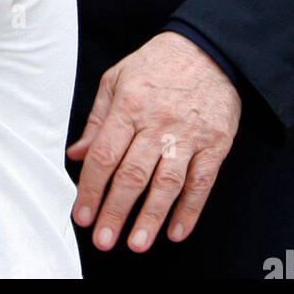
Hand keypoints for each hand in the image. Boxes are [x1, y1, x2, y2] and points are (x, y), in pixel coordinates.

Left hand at [66, 32, 240, 253]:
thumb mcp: (117, 79)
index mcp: (129, 105)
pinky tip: (175, 231)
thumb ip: (97, 119)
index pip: (105, 154)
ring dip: (151, 217)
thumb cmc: (157, 64)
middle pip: (133, 174)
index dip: (91, 188)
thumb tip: (78, 154)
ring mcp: (188, 134)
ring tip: (136, 243)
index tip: (82, 214)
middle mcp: (158, 122)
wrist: (208, 49)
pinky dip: (190, 209)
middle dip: (115, 211)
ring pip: (167, 183)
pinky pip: (202, 182)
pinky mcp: (215, 143)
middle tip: (103, 239)